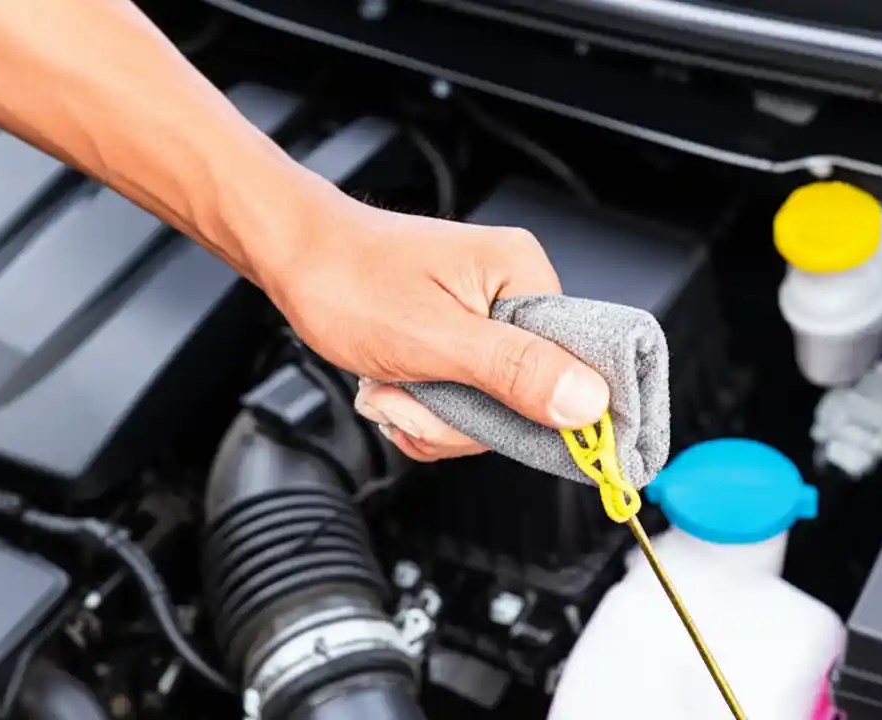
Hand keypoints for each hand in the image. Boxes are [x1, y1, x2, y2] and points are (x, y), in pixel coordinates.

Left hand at [248, 178, 610, 461]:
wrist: (292, 259)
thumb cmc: (347, 280)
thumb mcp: (434, 338)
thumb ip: (514, 371)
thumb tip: (589, 400)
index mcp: (524, 276)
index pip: (578, 363)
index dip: (548, 408)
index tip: (510, 429)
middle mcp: (513, 295)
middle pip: (528, 398)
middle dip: (461, 418)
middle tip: (411, 397)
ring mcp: (486, 320)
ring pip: (490, 410)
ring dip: (434, 417)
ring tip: (391, 388)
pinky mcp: (460, 342)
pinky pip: (464, 404)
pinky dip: (426, 412)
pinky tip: (395, 390)